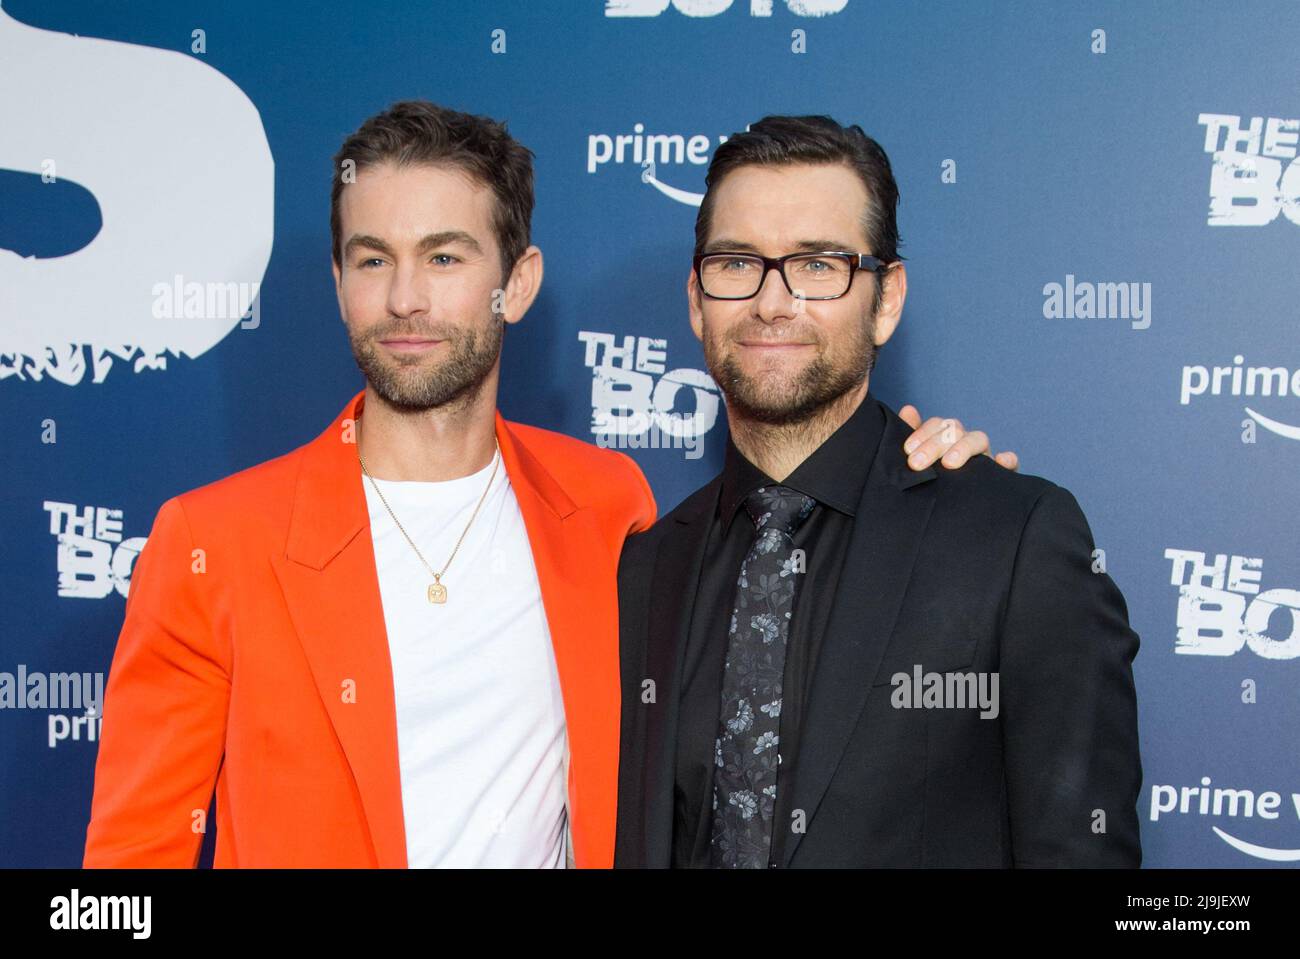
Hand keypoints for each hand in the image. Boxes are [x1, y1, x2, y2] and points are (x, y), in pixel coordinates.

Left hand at [898, 405, 1019, 471]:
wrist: (954, 510)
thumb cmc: (936, 480)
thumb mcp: (922, 459)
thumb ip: (913, 435)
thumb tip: (908, 410)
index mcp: (946, 438)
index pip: (937, 425)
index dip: (923, 433)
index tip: (907, 450)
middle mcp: (965, 443)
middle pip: (954, 431)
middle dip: (934, 445)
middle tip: (916, 464)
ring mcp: (985, 457)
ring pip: (979, 439)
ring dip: (963, 448)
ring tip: (949, 463)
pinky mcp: (1001, 474)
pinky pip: (1009, 462)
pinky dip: (1008, 459)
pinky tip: (1001, 461)